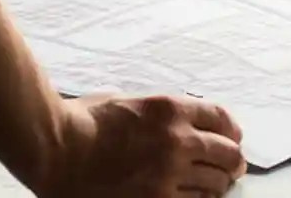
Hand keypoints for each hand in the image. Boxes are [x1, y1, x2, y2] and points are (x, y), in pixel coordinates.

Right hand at [39, 93, 246, 197]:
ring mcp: (168, 174)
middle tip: (233, 165)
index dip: (232, 130)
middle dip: (232, 159)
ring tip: (217, 184)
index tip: (233, 137)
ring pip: (215, 183)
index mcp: (170, 110)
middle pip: (227, 153)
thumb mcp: (129, 102)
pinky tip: (195, 196)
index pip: (221, 118)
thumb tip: (181, 123)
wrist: (57, 150)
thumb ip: (160, 114)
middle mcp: (177, 141)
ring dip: (218, 183)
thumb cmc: (84, 123)